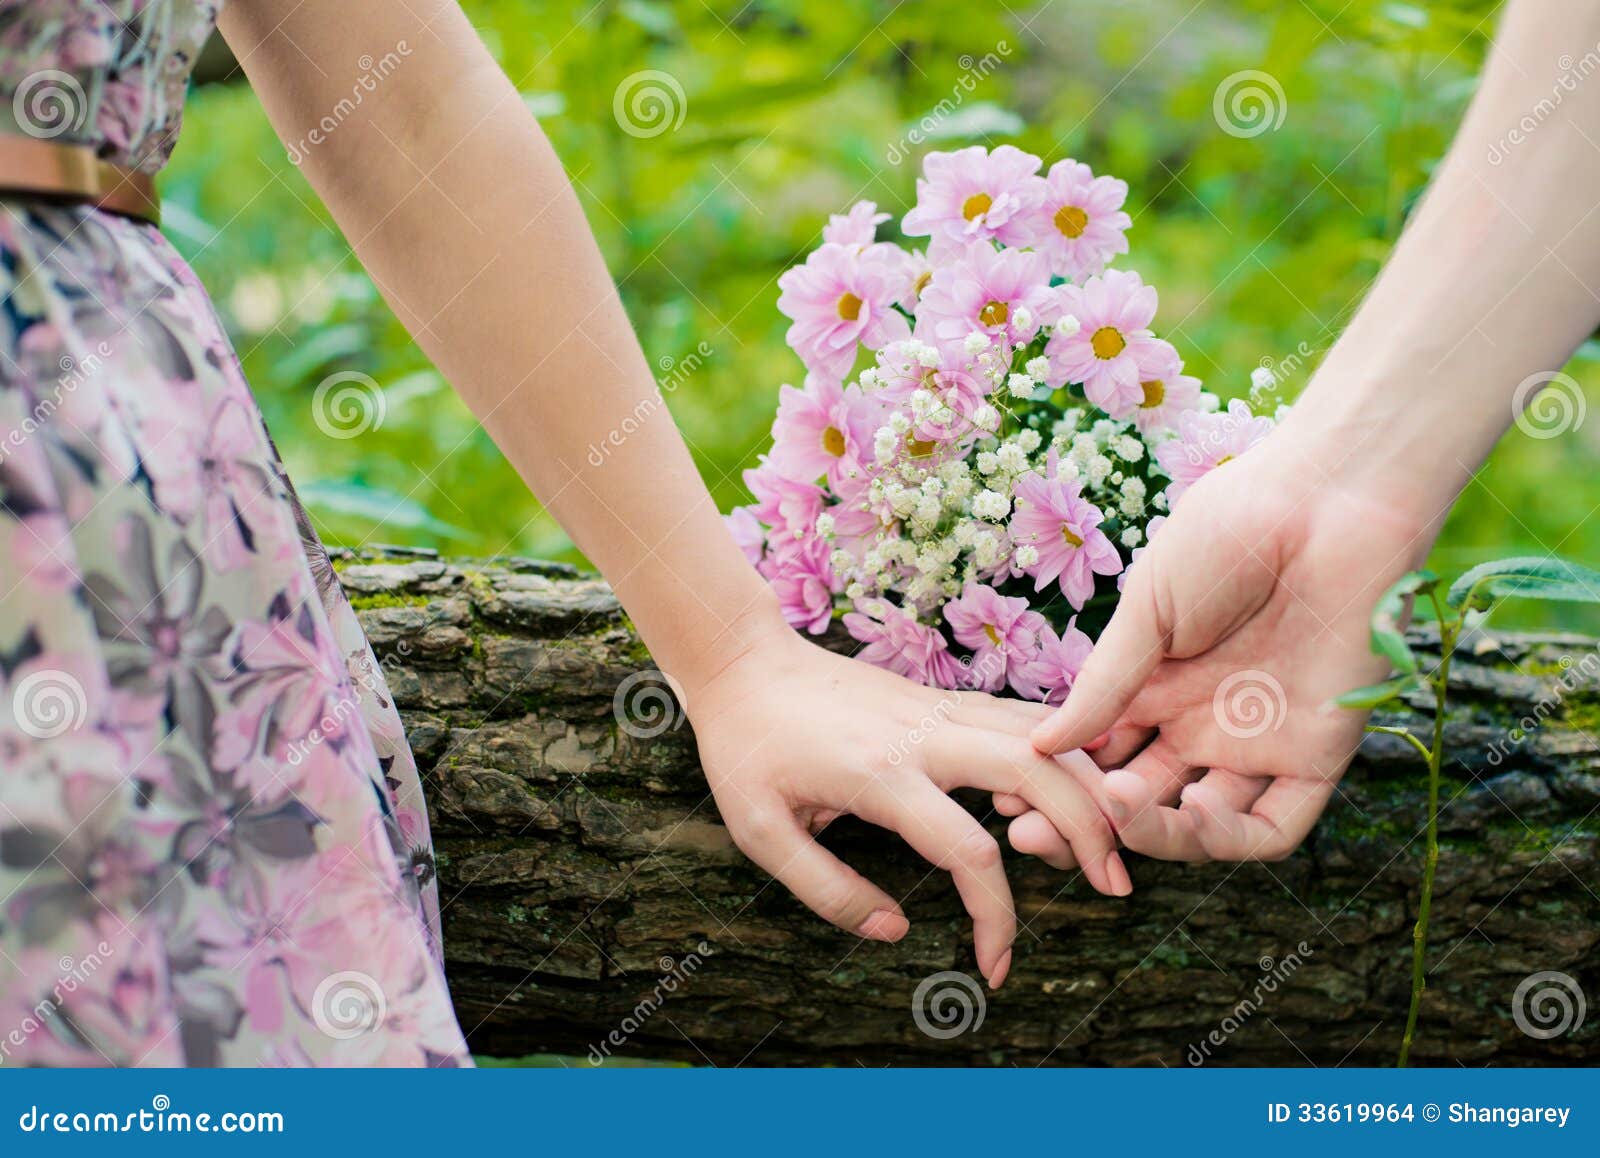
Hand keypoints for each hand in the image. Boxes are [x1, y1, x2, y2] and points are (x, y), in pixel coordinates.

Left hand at [686, 611, 1127, 988]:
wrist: (743, 662)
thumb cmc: (747, 749)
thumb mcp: (763, 833)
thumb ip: (828, 890)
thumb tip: (895, 933)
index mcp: (881, 775)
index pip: (968, 853)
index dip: (996, 919)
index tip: (995, 967)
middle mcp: (924, 734)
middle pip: (1036, 773)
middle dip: (1090, 830)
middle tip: (1117, 885)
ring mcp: (938, 709)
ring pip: (1040, 735)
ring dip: (1086, 783)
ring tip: (1112, 838)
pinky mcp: (941, 699)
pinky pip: (1018, 719)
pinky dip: (1059, 749)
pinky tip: (1075, 784)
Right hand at [1017, 429, 1437, 862]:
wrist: (1330, 501)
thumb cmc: (1233, 533)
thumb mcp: (1148, 610)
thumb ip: (1104, 684)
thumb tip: (1040, 744)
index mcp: (1161, 685)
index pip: (1102, 755)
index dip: (1060, 783)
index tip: (1008, 796)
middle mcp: (1205, 723)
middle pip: (1142, 798)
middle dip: (1088, 821)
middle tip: (1033, 831)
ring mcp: (1259, 743)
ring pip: (1201, 826)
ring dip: (1153, 833)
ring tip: (1113, 805)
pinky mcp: (1316, 755)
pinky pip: (1273, 827)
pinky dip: (1227, 838)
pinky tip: (1190, 814)